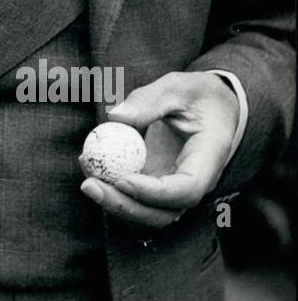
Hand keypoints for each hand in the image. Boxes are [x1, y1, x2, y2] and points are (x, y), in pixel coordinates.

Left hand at [79, 71, 239, 229]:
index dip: (153, 192)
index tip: (122, 179)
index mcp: (209, 160)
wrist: (214, 106)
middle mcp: (195, 182)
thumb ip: (149, 100)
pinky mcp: (159, 183)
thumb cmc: (199, 95)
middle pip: (163, 213)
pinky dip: (111, 187)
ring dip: (114, 201)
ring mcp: (176, 187)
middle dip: (125, 205)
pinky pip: (135, 195)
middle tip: (91, 185)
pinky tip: (89, 164)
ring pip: (147, 211)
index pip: (187, 190)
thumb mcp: (178, 87)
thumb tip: (114, 116)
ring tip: (87, 176)